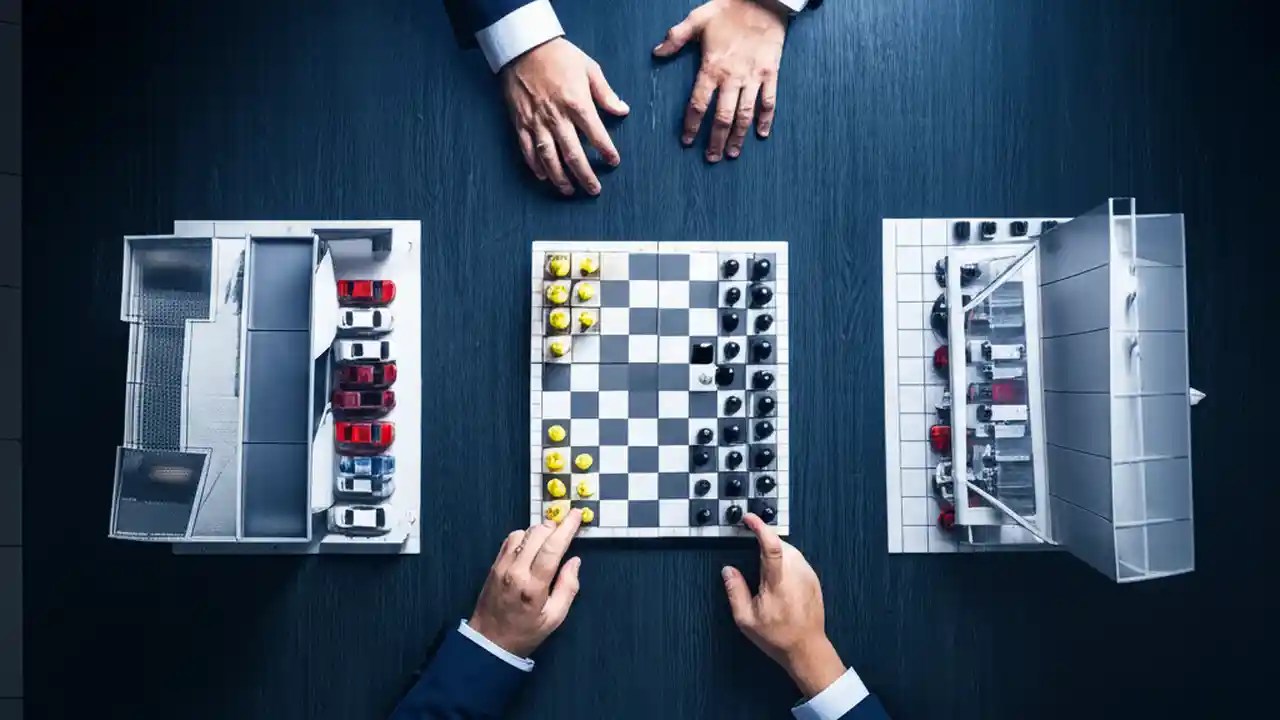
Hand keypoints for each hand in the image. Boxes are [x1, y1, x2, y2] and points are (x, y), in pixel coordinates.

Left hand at [468, 509, 583, 656]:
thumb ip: (568, 588)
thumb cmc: (524, 632)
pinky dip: (525, 535)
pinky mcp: (494, 565)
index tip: (576, 516)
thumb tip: (574, 562)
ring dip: (540, 530)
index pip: (553, 547)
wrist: (489, 641)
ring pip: (523, 532)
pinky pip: (510, 539)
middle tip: (566, 528)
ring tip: (550, 540)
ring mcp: (502, 566)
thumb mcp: (554, 618)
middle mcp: (515, 571)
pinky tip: (532, 545)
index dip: (567, 528)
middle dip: (555, 526)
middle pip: (538, 533)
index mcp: (533, 586)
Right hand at [502, 38, 629, 195]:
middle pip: (573, 154)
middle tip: (594, 190)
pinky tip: (543, 176)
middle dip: (585, 175)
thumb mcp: (589, 69)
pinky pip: (528, 150)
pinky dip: (535, 166)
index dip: (606, 151)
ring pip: (549, 157)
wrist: (524, 46)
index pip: (596, 135)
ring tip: (569, 191)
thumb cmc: (558, 55)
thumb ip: (606, 94)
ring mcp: (537, 122)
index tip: (613, 162)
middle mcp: (557, 117)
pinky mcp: (521, 122)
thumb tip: (622, 110)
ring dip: (560, 177)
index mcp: (577, 104)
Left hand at [653, 0, 788, 161]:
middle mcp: (732, 78)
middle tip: (711, 158)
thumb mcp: (697, 19)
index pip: (698, 104)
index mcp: (712, 68)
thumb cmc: (728, 8)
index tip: (687, 142)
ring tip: (732, 153)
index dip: (692, 125)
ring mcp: (753, 78)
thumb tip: (656, 53)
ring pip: (744, 115)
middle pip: (722, 117)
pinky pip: (769, 102)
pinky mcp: (771, 74)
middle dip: (715, 140)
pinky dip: (766, 119)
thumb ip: (676, 37)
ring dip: (738, 137)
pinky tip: (762, 135)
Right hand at [722, 513, 846, 697]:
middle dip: (765, 540)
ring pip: (790, 550)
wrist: (807, 648)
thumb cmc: (778, 637)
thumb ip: (735, 591)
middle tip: (752, 549)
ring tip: (765, 569)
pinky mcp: (813, 579)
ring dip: (776, 550)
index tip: (749, 519)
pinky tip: (778, 577)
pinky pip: (798, 560)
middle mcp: (796, 575)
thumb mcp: (746, 619)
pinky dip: (786, 560)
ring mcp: (807, 576)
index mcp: (778, 583)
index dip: (760, 528)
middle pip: (780, 544)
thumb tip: (728, 571)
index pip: (771, 546)